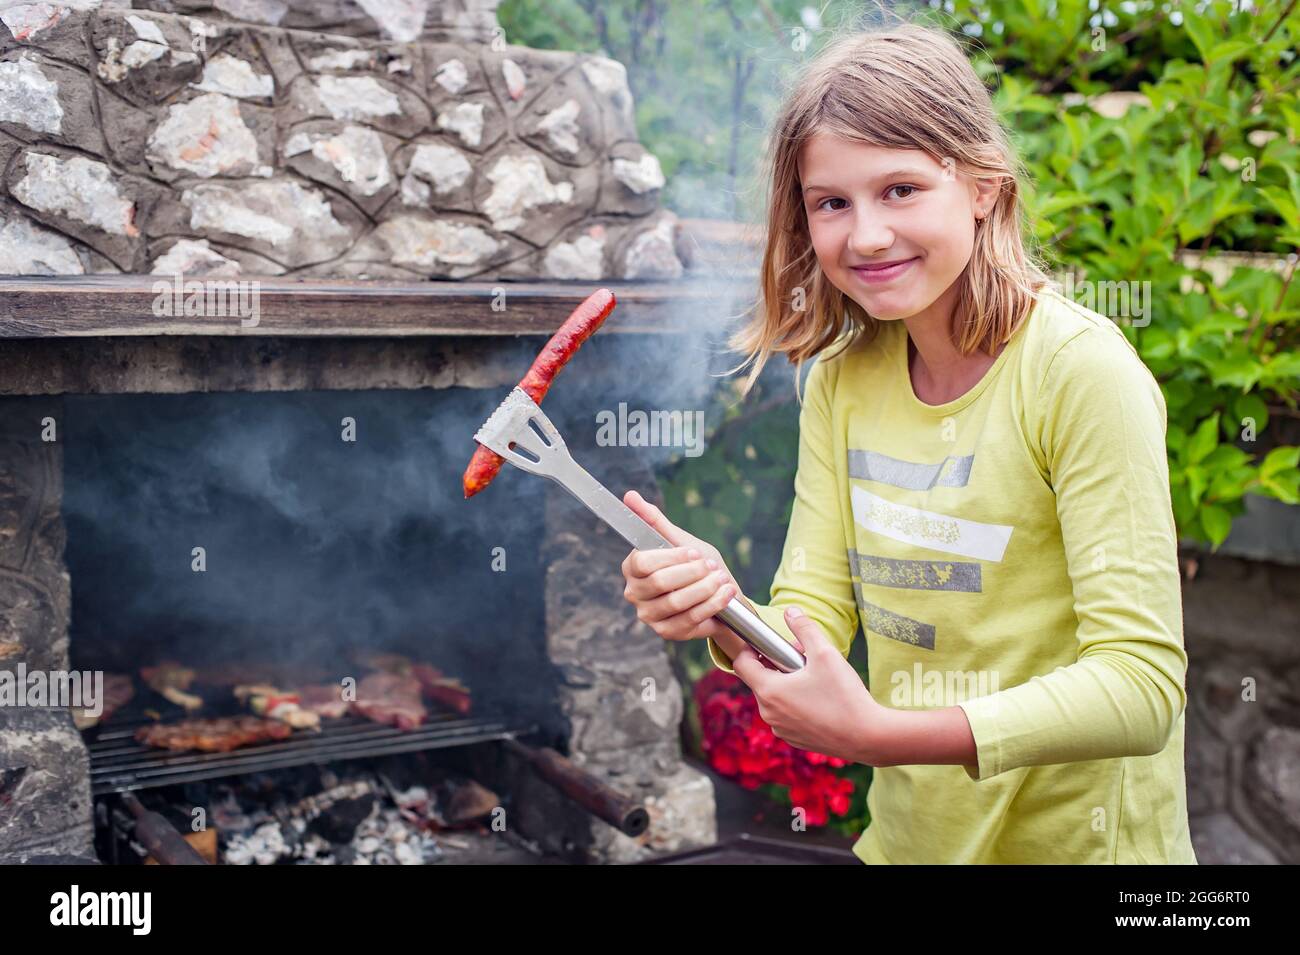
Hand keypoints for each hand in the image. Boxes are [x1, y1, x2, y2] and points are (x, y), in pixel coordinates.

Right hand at [620, 489, 737, 642]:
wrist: (719, 595)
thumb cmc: (697, 565)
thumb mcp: (680, 540)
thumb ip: (654, 520)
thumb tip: (629, 495)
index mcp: (632, 568)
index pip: (643, 562)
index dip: (673, 557)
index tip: (695, 553)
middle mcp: (634, 593)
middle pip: (660, 582)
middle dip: (693, 572)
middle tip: (712, 566)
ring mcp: (649, 616)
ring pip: (676, 602)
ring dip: (705, 588)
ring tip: (722, 579)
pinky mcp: (667, 633)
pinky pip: (690, 619)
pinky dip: (712, 604)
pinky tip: (725, 594)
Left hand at [732, 606, 887, 764]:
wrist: (867, 736)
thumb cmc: (844, 694)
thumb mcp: (825, 653)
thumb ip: (804, 628)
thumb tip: (790, 611)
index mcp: (769, 691)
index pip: (741, 664)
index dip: (749, 648)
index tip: (765, 642)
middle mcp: (768, 713)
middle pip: (759, 680)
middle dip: (774, 664)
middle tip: (800, 655)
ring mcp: (780, 729)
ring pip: (773, 698)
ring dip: (785, 684)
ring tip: (811, 676)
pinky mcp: (794, 739)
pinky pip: (785, 714)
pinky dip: (794, 703)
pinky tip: (817, 697)